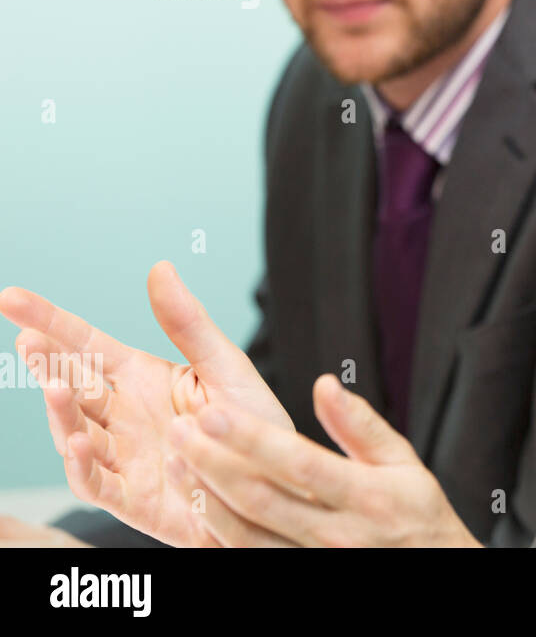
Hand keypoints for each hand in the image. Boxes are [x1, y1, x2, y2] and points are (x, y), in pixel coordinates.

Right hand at [0, 262, 292, 546]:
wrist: (279, 484)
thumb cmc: (252, 425)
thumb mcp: (227, 368)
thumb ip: (189, 324)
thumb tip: (161, 268)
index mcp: (143, 379)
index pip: (86, 346)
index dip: (50, 322)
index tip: (12, 299)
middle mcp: (124, 416)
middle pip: (72, 386)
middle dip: (48, 364)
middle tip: (31, 342)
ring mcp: (123, 457)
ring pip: (75, 433)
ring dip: (62, 414)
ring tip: (56, 389)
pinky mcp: (132, 498)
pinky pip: (96, 484)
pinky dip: (81, 468)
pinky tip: (78, 446)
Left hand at [169, 374, 480, 546]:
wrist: (432, 573)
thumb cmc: (417, 516)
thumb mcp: (404, 464)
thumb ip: (362, 426)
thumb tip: (325, 385)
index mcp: (366, 496)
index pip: (297, 462)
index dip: (251, 438)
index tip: (213, 410)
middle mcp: (336, 534)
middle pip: (260, 498)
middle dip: (212, 462)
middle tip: (179, 429)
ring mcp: (313, 562)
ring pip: (244, 534)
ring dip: (204, 497)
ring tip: (177, 461)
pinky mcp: (296, 577)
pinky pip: (247, 557)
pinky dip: (215, 532)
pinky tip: (197, 504)